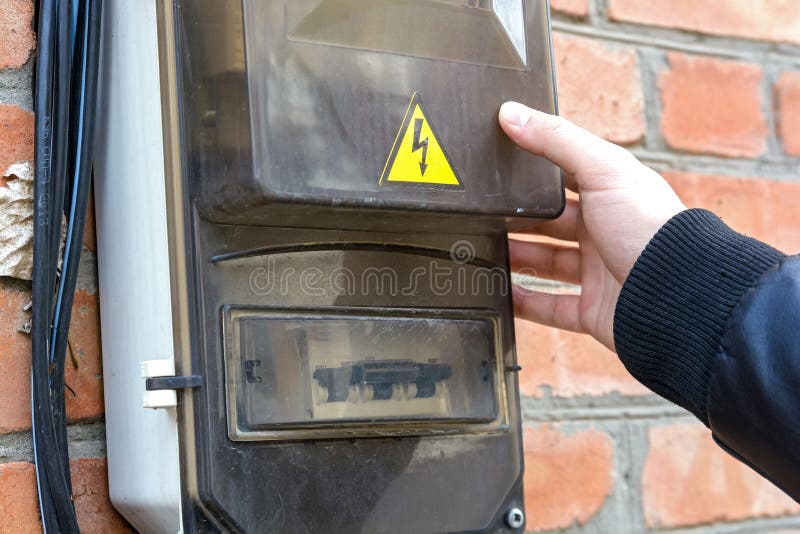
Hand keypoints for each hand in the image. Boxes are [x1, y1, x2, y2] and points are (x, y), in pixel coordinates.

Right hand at [499, 102, 685, 350]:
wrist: (673, 296)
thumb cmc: (650, 228)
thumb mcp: (602, 168)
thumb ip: (555, 139)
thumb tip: (510, 113)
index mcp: (613, 194)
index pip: (566, 177)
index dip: (534, 173)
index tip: (499, 168)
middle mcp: (606, 232)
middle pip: (551, 222)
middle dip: (519, 219)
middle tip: (483, 214)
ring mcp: (599, 273)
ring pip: (546, 263)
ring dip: (516, 258)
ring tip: (482, 250)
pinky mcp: (593, 311)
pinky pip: (551, 307)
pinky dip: (524, 303)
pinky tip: (502, 293)